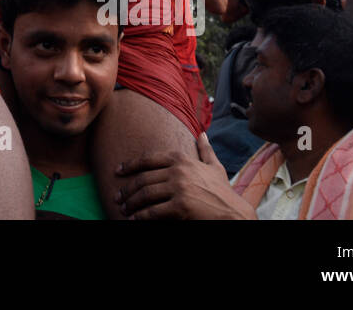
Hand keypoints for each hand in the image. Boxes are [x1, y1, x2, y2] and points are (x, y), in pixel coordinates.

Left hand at [114, 133, 255, 219]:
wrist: (234, 213)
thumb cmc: (223, 191)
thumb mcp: (214, 167)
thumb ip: (205, 149)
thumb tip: (202, 133)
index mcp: (181, 158)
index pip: (147, 159)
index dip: (130, 165)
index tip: (117, 171)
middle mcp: (178, 170)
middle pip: (143, 179)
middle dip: (127, 189)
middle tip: (117, 196)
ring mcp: (179, 188)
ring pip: (145, 194)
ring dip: (131, 203)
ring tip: (123, 208)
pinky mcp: (180, 206)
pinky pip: (153, 211)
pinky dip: (141, 216)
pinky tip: (135, 219)